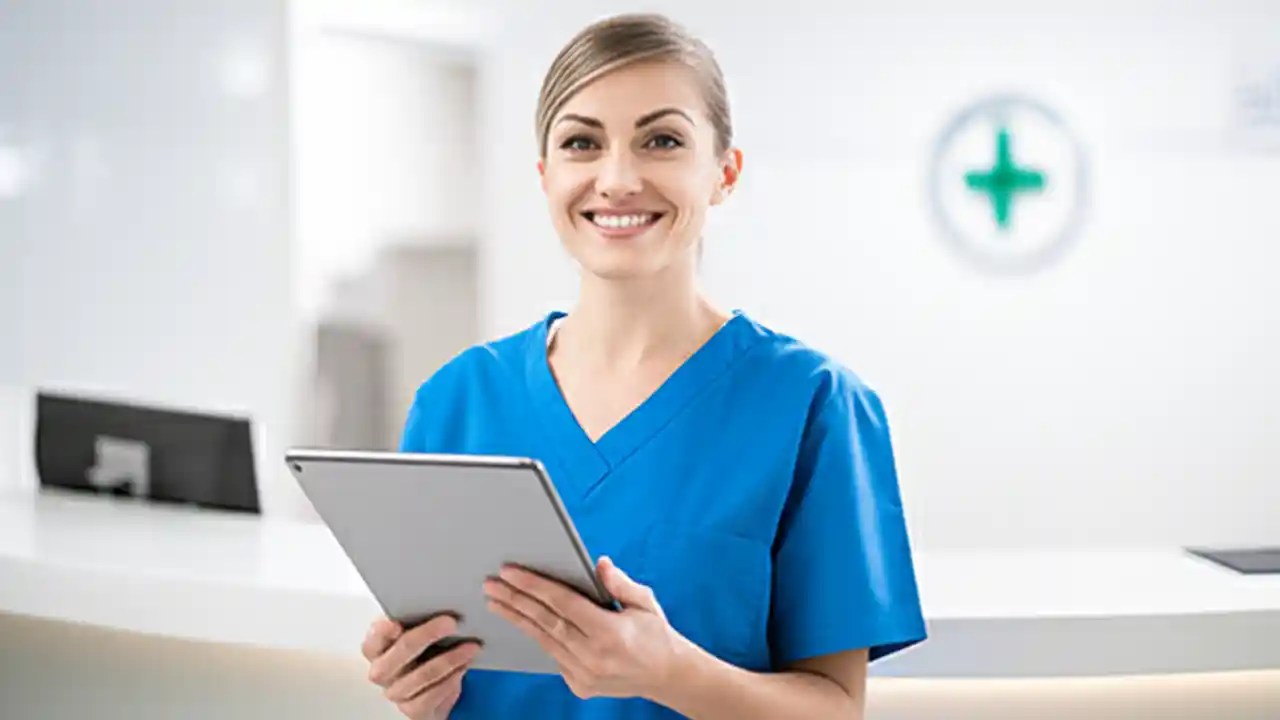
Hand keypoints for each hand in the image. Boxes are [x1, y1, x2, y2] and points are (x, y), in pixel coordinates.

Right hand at [362, 615, 479, 718]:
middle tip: (452, 622)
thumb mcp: (417, 629)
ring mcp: (395, 692)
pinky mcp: (412, 709)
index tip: (397, 621)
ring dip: (450, 659)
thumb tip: (439, 598)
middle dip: (428, 635)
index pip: (375, 636)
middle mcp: (381, 671)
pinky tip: (463, 667)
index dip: (384, 630)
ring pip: (421, 675)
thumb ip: (417, 616)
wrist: (432, 685)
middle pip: (401, 652)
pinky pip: (431, 697)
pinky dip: (450, 681)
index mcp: (376, 647)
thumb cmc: (423, 650)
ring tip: (470, 647)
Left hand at [483, 555, 687, 700]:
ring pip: (543, 640)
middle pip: (544, 621)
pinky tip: (522, 621)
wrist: (667, 676)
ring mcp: (584, 674)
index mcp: (609, 632)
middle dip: (514, 599)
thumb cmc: (656, 635)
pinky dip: (537, 637)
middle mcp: (593, 656)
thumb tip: (599, 564)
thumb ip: (620, 584)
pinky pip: (552, 655)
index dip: (533, 585)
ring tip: (496, 601)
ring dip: (517, 618)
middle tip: (491, 584)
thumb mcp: (645, 603)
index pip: (562, 603)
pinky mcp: (579, 685)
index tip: (510, 571)